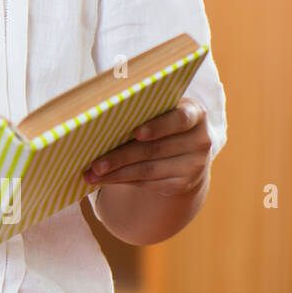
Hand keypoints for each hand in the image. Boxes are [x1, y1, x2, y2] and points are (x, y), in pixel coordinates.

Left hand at [82, 97, 210, 196]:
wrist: (185, 150)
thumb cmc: (160, 120)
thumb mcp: (160, 109)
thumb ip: (141, 108)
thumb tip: (99, 112)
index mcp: (195, 113)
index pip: (180, 119)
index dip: (158, 127)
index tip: (136, 133)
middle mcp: (199, 140)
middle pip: (154, 149)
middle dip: (121, 156)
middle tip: (95, 163)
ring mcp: (194, 165)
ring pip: (148, 170)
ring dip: (116, 173)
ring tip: (91, 174)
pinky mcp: (183, 184)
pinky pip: (148, 183)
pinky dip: (123, 180)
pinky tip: (104, 179)